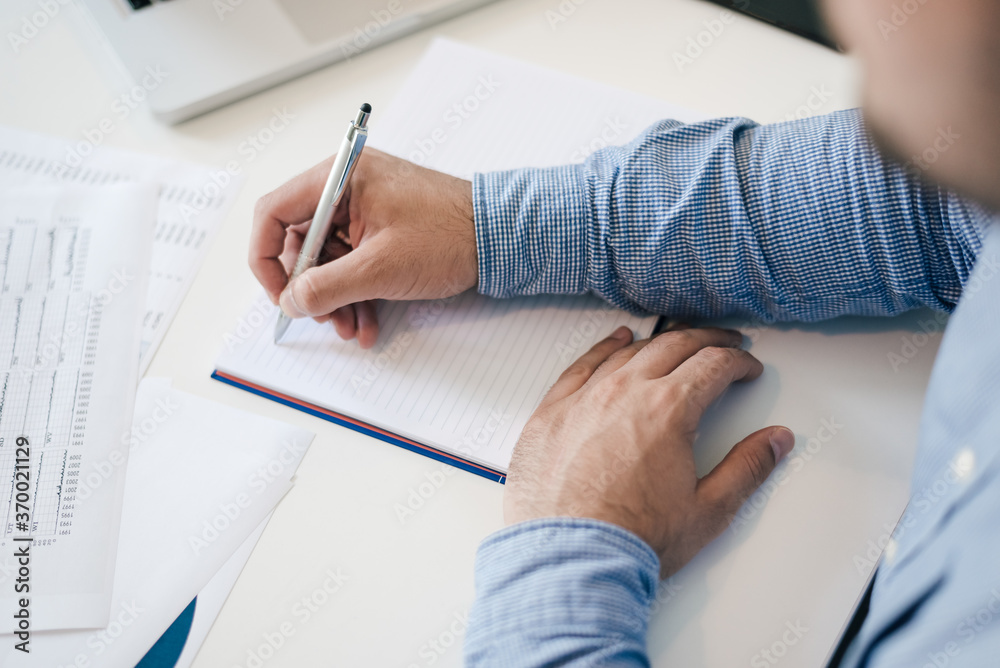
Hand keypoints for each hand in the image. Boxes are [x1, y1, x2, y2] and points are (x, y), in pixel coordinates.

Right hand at [249, 149, 477, 347]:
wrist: (501, 237)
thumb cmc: (450, 235)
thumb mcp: (379, 268)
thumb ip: (326, 287)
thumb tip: (292, 301)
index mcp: (339, 179)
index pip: (275, 212)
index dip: (266, 258)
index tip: (279, 294)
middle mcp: (347, 188)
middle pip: (301, 241)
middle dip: (310, 288)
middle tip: (322, 318)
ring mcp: (366, 208)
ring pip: (329, 258)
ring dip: (335, 298)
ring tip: (350, 327)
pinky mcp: (383, 229)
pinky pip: (354, 262)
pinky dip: (357, 293)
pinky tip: (367, 322)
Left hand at [504, 326, 794, 577]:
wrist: (570, 559)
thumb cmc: (632, 539)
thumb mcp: (708, 511)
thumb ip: (747, 468)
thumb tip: (774, 441)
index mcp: (669, 409)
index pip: (714, 366)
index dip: (738, 363)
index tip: (746, 369)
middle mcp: (625, 392)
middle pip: (674, 346)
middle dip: (707, 342)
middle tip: (723, 346)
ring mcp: (585, 398)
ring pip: (629, 352)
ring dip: (660, 342)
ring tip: (677, 342)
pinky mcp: (552, 411)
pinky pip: (582, 365)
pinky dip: (604, 348)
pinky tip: (616, 341)